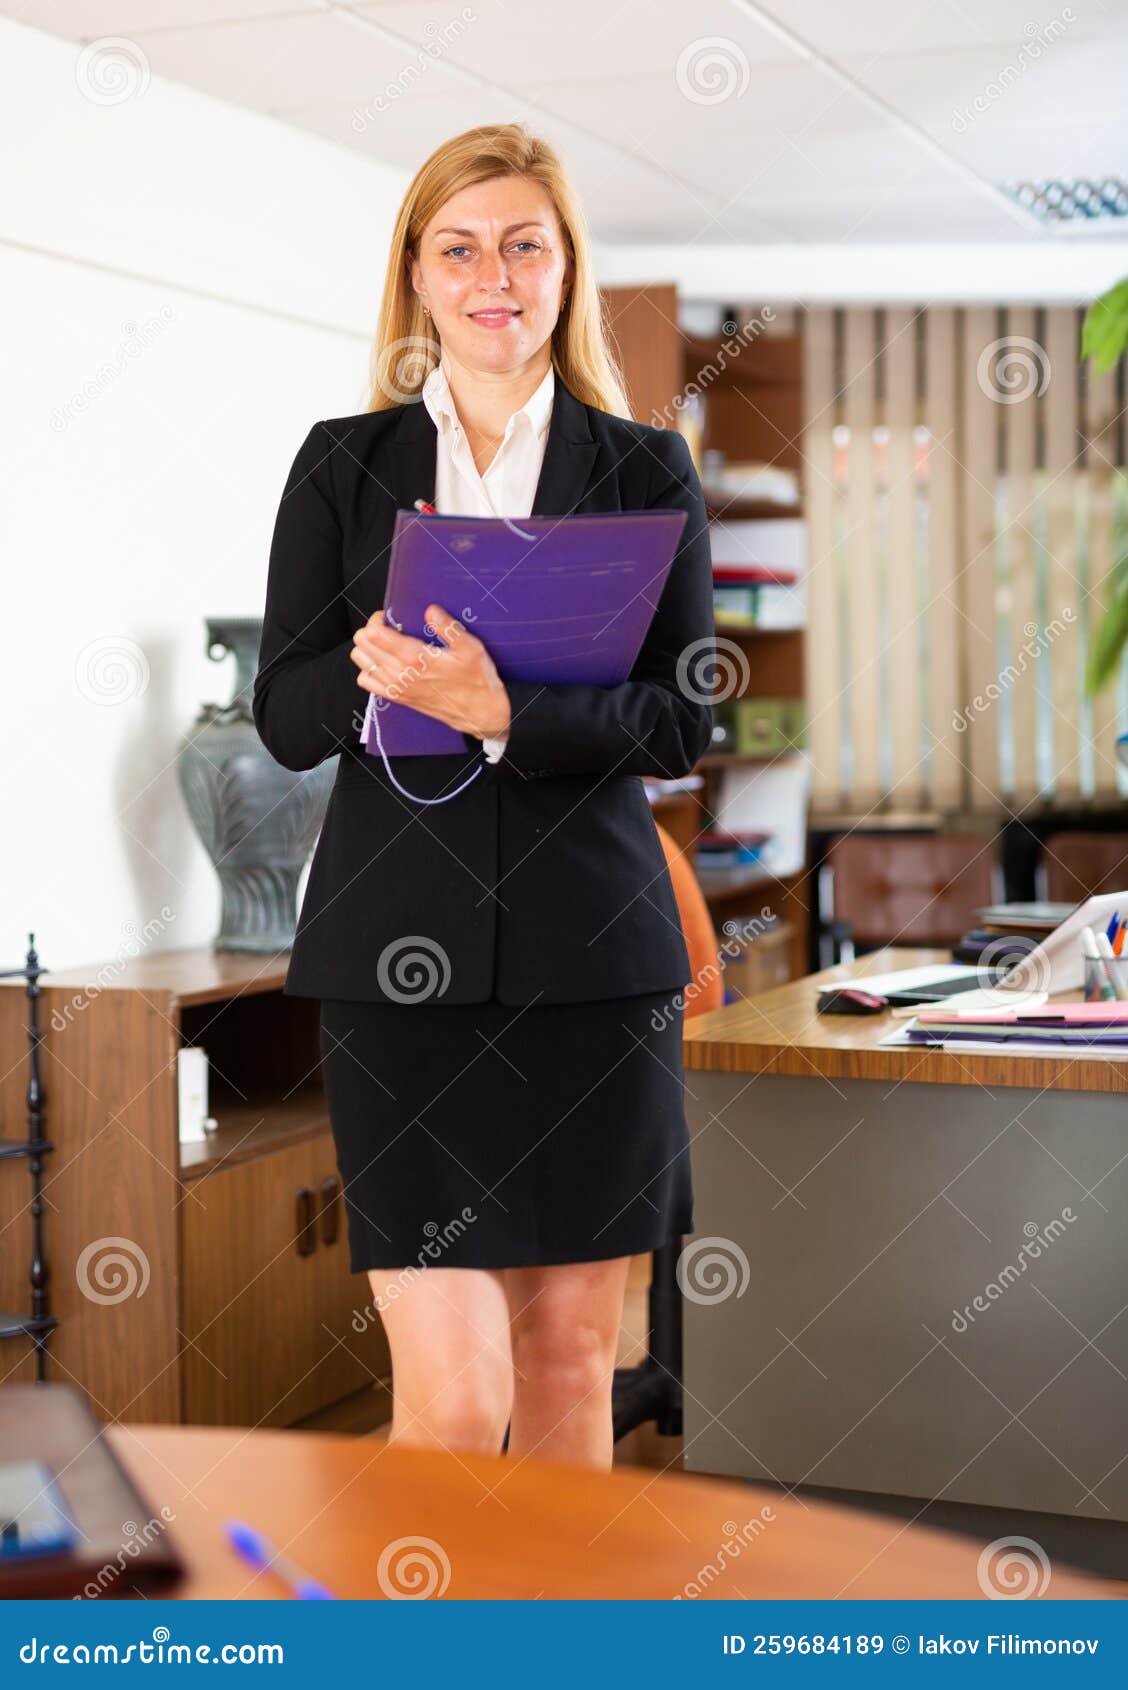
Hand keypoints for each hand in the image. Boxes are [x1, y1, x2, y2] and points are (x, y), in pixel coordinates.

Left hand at [350, 603, 511, 740]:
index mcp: (414, 657)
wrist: (479, 713)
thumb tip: (431, 610)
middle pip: (362, 643)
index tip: (390, 616)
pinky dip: (369, 668)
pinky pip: (366, 680)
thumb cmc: (476, 681)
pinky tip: (385, 663)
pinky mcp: (396, 697)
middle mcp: (399, 673)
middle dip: (371, 629)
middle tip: (389, 628)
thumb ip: (448, 627)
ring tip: (385, 643)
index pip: (374, 633)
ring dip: (368, 647)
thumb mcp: (471, 648)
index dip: (378, 619)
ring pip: (360, 659)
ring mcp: (395, 686)